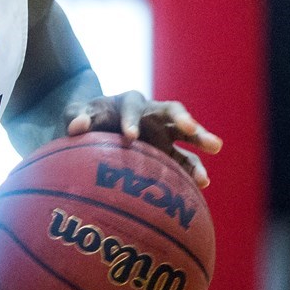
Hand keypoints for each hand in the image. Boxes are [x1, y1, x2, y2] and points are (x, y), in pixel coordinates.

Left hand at [64, 90, 222, 187]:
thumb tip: (76, 126)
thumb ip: (76, 117)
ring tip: (214, 152)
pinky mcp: (168, 152)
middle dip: (184, 119)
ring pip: (186, 136)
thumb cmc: (87, 118)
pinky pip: (184, 160)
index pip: (133, 107)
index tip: (129, 136)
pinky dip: (192, 170)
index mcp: (129, 103)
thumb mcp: (77, 113)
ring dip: (200, 142)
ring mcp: (163, 134)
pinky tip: (200, 185)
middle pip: (172, 112)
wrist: (98, 127)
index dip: (131, 120)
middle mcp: (152, 115)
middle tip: (192, 129)